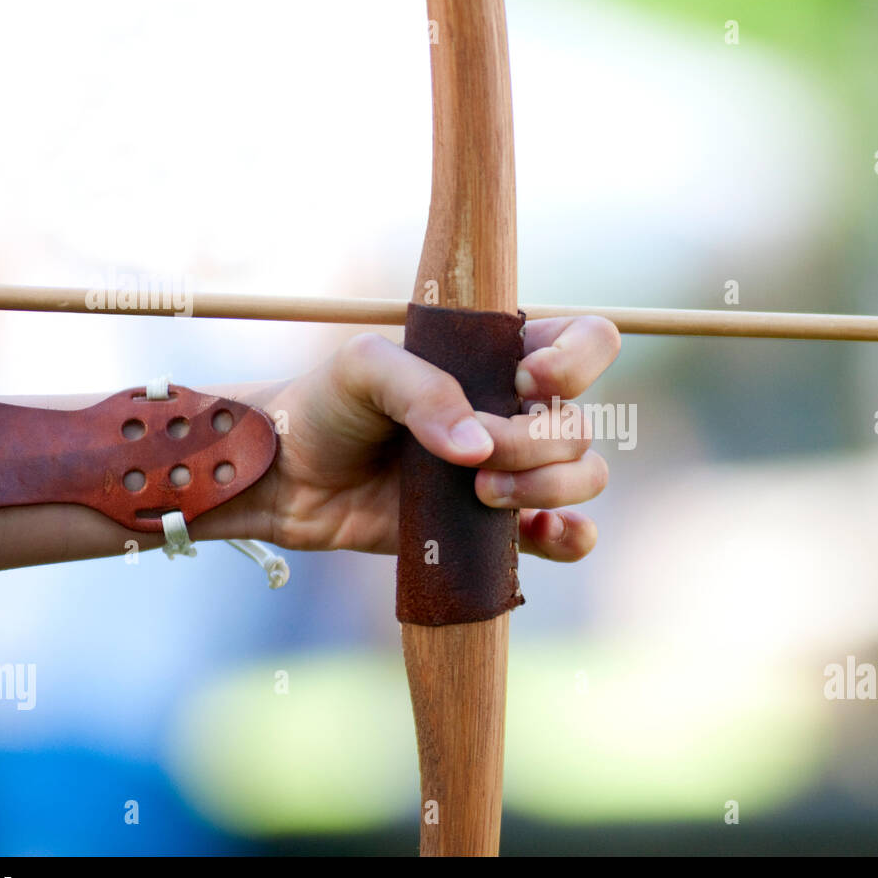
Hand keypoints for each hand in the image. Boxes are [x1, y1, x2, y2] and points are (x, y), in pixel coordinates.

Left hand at [228, 317, 619, 560]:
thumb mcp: (363, 368)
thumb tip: (477, 450)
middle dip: (531, 442)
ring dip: (547, 487)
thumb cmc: (326, 405)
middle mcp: (518, 411)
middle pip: (579, 424)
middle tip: (471, 453)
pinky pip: (570, 536)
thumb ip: (422, 390)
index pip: (586, 341)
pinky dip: (571, 536)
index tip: (521, 379)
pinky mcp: (500, 527)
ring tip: (481, 493)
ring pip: (585, 476)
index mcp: (500, 357)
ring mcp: (514, 470)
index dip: (575, 361)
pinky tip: (542, 532)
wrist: (291, 478)